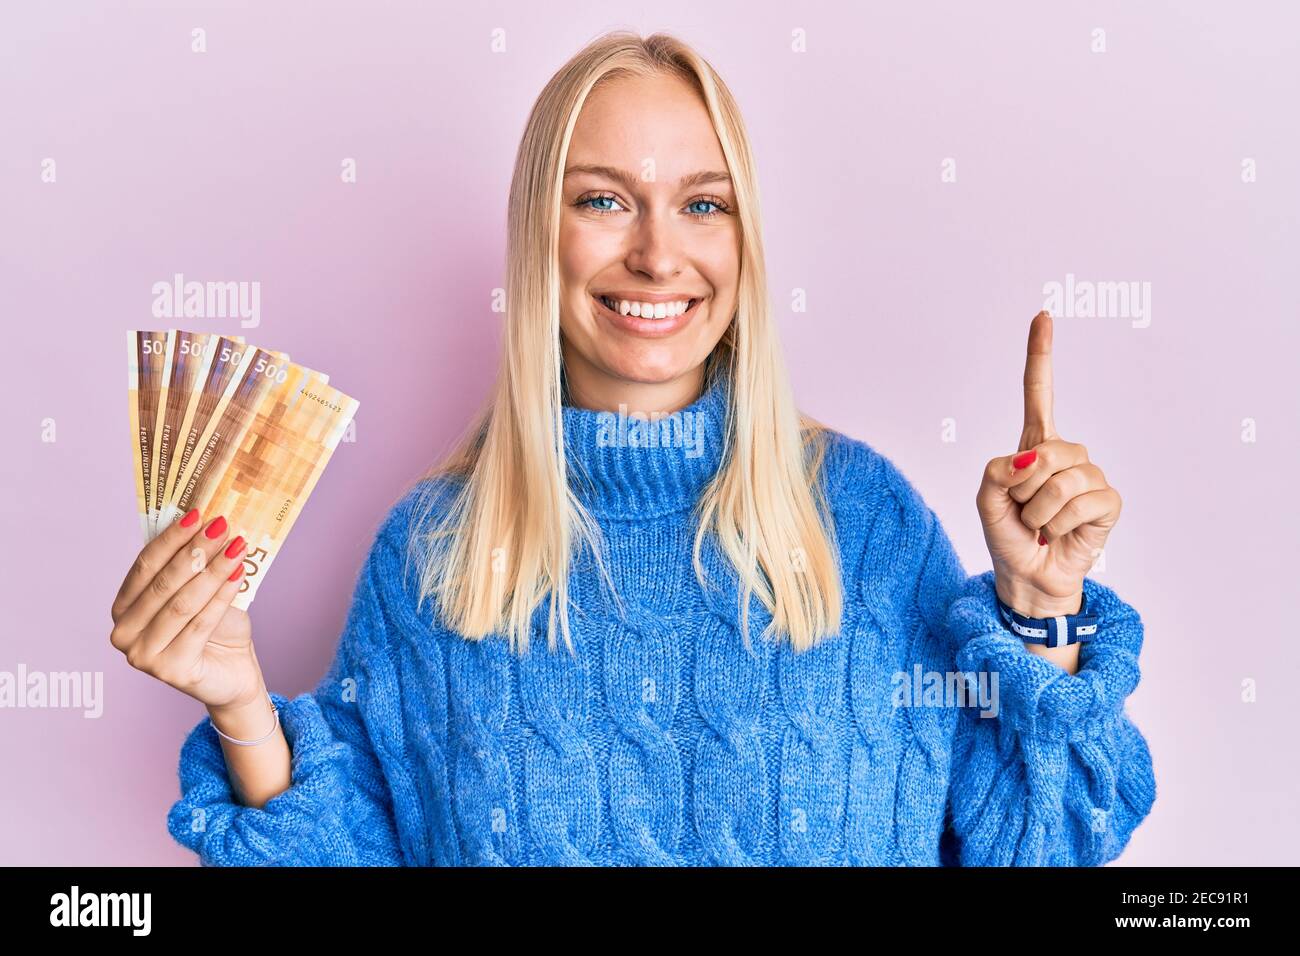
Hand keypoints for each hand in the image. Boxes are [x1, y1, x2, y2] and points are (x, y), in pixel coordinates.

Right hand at [110, 510, 265, 712]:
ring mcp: (143, 655)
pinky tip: (239, 574)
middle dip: (195, 550)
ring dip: (212, 570)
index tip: (197, 513)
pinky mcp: (170, 670)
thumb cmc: (214, 629)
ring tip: (237, 546)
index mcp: (123, 608)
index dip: (171, 538)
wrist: (234, 673)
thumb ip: (191, 566)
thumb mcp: (200, 591)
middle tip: (222, 525)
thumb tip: (207, 520)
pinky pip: (199, 624)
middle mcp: (123, 633)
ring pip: (182, 603)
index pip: (144, 565)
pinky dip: (221, 596)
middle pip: (163, 583)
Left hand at [975, 311, 1122, 617]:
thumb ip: (995, 473)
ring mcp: (1091, 476)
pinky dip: (1060, 524)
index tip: (1043, 315)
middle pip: (1044, 451)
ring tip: (1040, 525)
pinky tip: (1061, 533)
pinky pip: (1081, 503)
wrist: (1028, 576)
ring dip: (1039, 511)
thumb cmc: (1008, 535)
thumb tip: (1029, 460)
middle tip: (1023, 511)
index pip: (1039, 393)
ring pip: (1060, 481)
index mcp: (1034, 445)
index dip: (1041, 355)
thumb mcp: (985, 501)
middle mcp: (1066, 454)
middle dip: (1022, 488)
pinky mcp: (1109, 501)